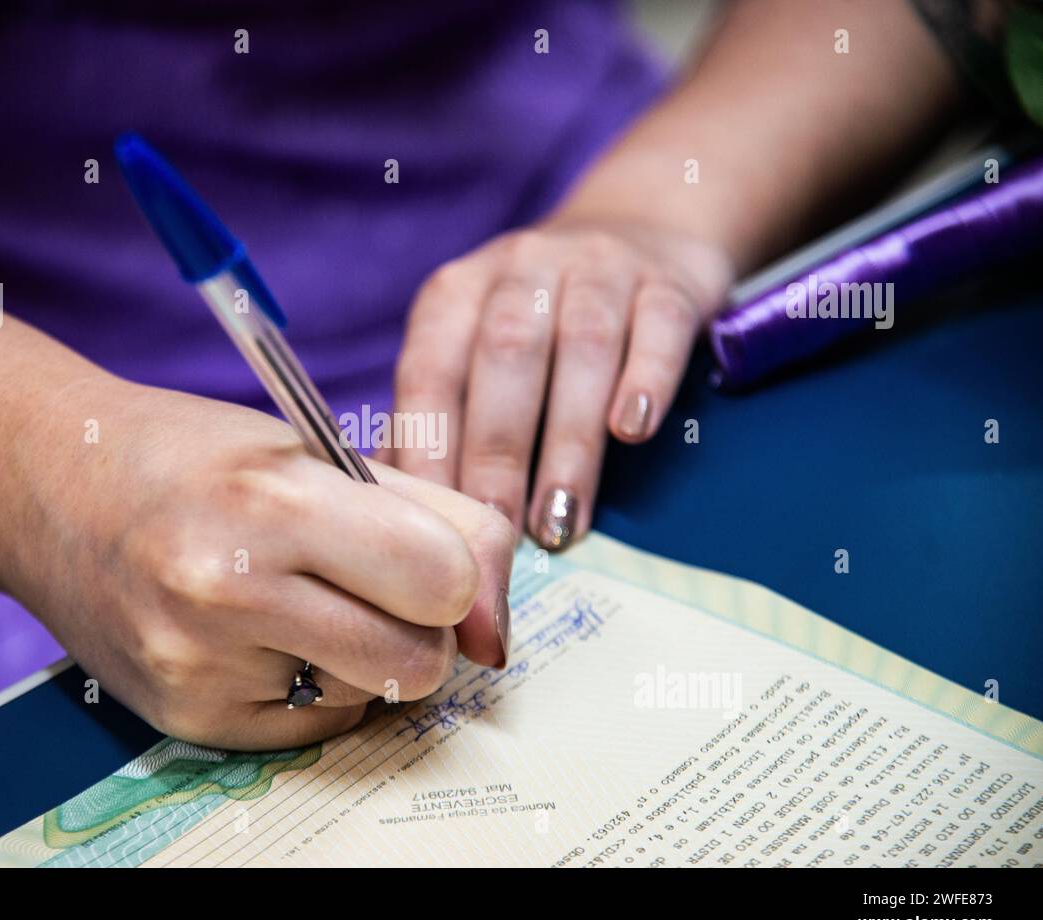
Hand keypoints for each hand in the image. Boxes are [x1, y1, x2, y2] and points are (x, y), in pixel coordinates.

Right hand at [1, 380, 514, 750]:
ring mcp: (200, 666)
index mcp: (272, 501)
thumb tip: (495, 630)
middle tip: (371, 586)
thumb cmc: (194, 456)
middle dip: (418, 628)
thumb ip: (438, 522)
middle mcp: (228, 592)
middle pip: (418, 661)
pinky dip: (311, 686)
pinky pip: (315, 730)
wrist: (48, 484)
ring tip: (298, 599)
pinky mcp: (186, 717)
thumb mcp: (319, 451)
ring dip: (364, 657)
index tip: (423, 557)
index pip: (442, 580)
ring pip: (372, 700)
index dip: (451, 573)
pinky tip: (258, 635)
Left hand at [392, 217, 733, 548]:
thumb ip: (441, 416)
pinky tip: (633, 433)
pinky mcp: (668, 281)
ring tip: (563, 520)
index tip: (437, 524)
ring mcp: (598, 268)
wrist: (640, 232)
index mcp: (457, 292)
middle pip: (504, 355)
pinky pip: (658, 326)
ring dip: (569, 442)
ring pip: (583, 347)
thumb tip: (404, 508)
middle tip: (501, 534)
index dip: (430, 446)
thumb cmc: (539, 321)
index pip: (431, 368)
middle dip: (498, 453)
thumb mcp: (475, 350)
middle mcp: (522, 268)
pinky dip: (644, 380)